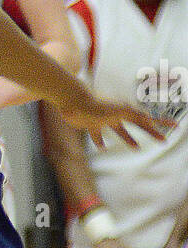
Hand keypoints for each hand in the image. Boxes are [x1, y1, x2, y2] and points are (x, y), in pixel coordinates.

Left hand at [55, 82, 169, 148]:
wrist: (72, 99)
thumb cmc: (95, 104)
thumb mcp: (118, 110)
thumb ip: (132, 114)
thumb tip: (149, 118)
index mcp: (126, 111)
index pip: (148, 119)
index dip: (161, 123)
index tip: (175, 127)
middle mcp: (118, 115)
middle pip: (138, 126)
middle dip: (151, 132)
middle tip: (163, 141)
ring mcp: (105, 120)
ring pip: (120, 131)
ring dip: (129, 139)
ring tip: (137, 148)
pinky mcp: (91, 125)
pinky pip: (98, 135)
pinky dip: (101, 142)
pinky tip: (103, 148)